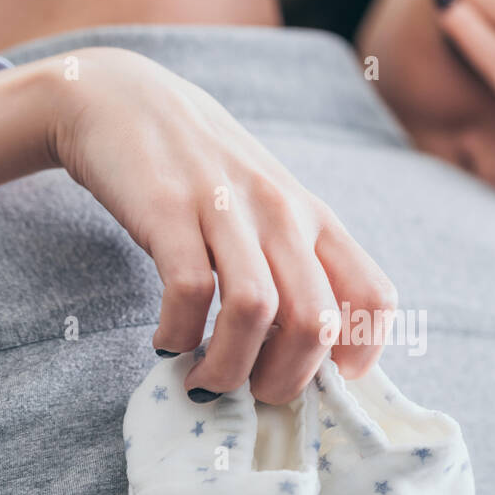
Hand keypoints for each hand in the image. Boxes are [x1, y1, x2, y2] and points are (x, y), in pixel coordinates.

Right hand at [0, 47, 395, 402]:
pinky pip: (188, 292)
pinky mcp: (168, 209)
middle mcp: (281, 213)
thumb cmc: (199, 170)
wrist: (120, 99)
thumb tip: (306, 350)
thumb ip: (293, 263)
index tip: (323, 381)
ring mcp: (226, 209)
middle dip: (285, 381)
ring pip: (255, 312)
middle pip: (315, 321)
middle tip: (252, 395)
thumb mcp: (265, 205)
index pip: (375, 295)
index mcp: (314, 218)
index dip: (361, 352)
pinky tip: (167, 341)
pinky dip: (178, 334)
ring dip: (229, 368)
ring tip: (204, 381)